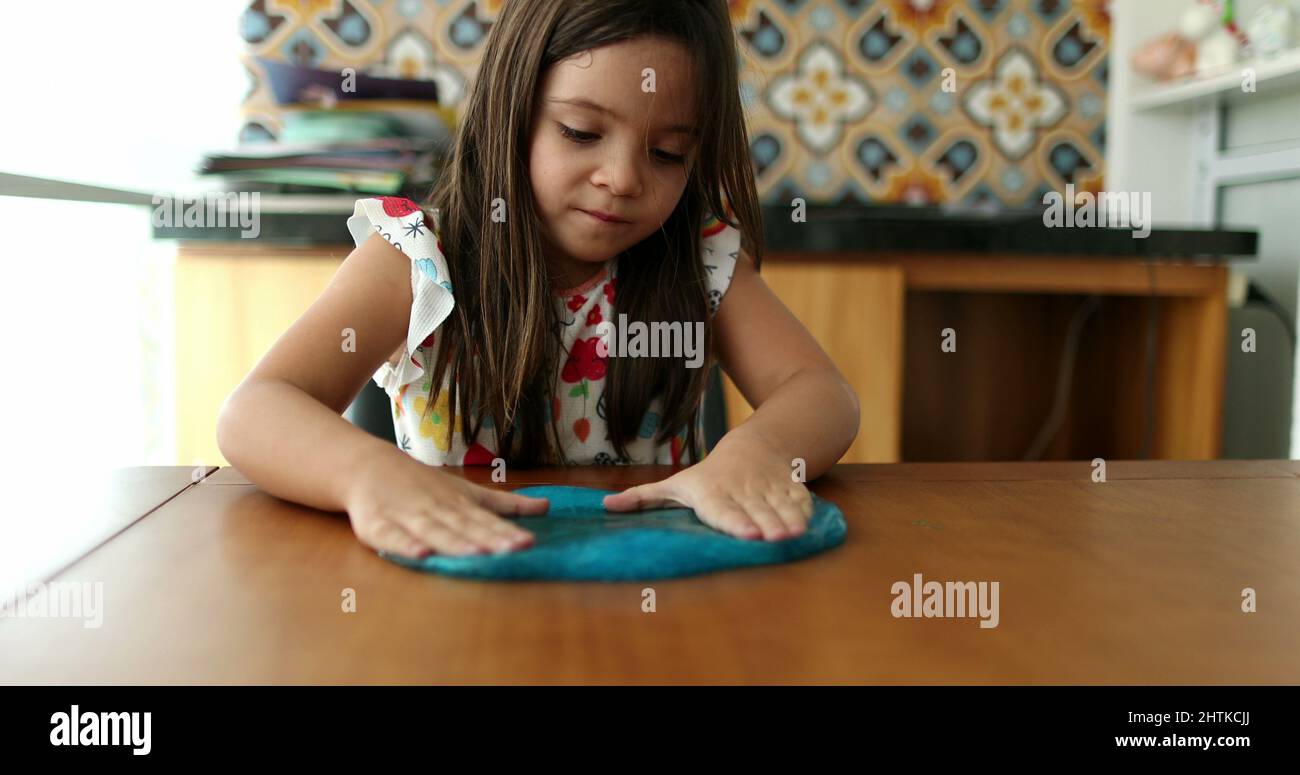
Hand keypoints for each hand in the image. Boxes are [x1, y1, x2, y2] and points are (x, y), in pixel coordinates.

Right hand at [343, 451, 547, 558]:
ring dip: (455, 543)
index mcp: (459, 504)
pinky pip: (392, 538)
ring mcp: (408, 517)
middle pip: (464, 528)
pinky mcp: (378, 526)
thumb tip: (547, 507)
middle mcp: (437, 510)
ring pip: (434, 532)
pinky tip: (421, 555)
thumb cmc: (424, 485)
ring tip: (477, 555)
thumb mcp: (468, 492)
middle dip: (489, 540)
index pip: (486, 521)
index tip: (527, 544)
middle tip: (513, 550)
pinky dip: (406, 546)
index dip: (505, 533)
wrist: (369, 466)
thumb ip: (505, 505)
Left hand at [602, 429, 812, 540]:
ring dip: (788, 521)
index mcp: (712, 493)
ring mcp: (768, 488)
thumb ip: (644, 498)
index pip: (723, 510)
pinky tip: (806, 526)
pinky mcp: (789, 486)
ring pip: (778, 506)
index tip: (746, 535)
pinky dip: (804, 512)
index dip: (735, 522)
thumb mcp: (676, 485)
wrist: (754, 447)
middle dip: (766, 526)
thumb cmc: (708, 475)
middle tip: (774, 540)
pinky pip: (799, 499)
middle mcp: (741, 491)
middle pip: (754, 512)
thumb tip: (605, 507)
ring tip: (793, 536)